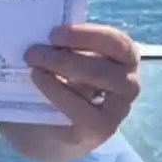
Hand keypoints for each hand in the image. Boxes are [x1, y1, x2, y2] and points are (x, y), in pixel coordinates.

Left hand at [24, 23, 140, 152]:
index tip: (53, 34)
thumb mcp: (56, 60)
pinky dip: (58, 93)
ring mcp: (118, 108)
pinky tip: (39, 82)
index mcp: (121, 57)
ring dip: (64, 68)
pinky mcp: (102, 129)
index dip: (85, 35)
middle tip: (33, 52)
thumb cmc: (53, 83)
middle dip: (67, 55)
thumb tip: (33, 29)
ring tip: (34, 66)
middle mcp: (127, 82)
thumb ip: (55, 46)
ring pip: (101, 81)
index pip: (116, 41)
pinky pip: (83, 110)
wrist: (43, 131)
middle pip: (108, 63)